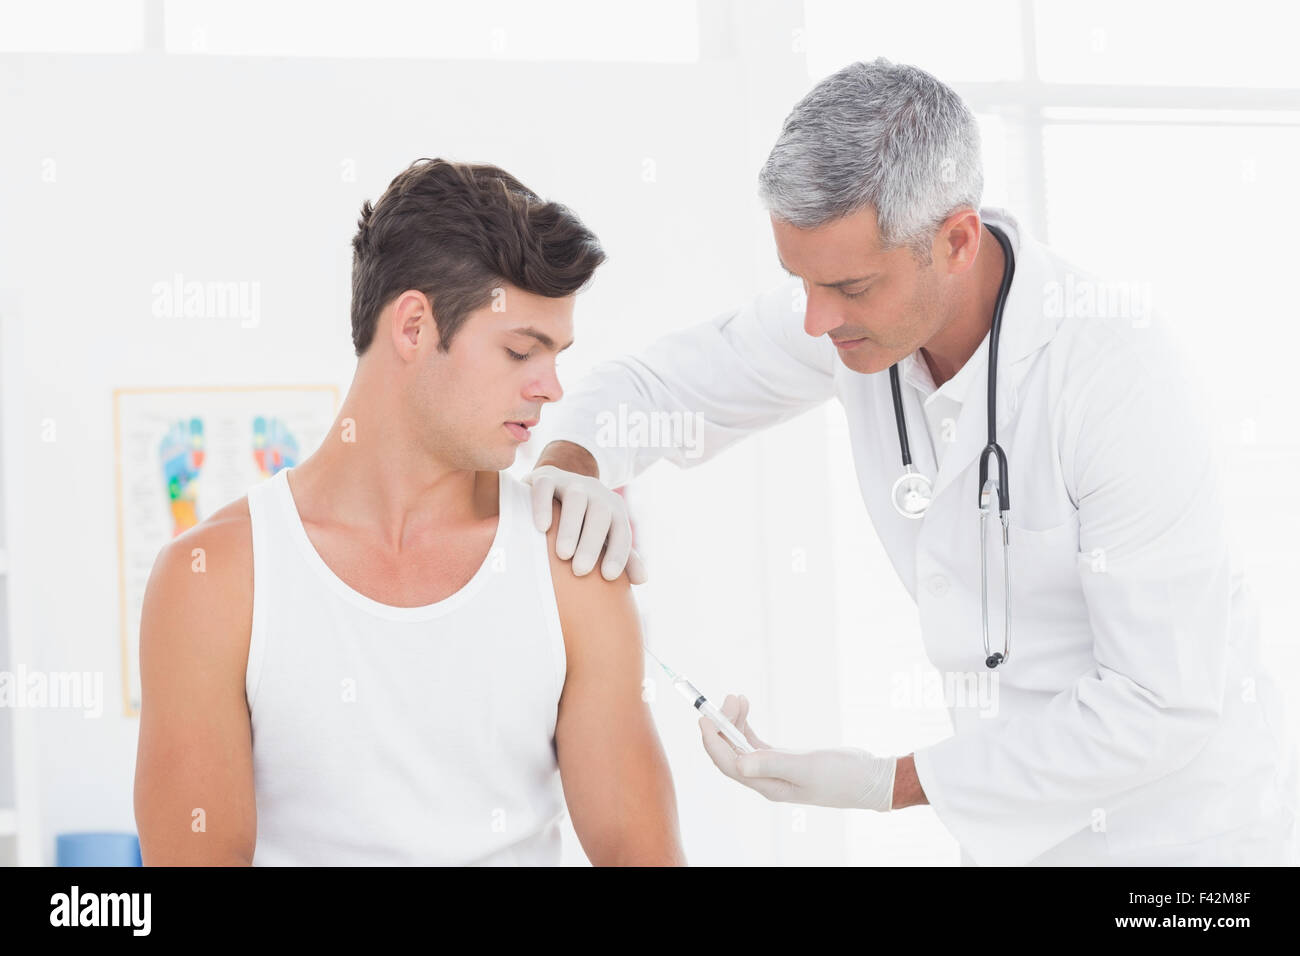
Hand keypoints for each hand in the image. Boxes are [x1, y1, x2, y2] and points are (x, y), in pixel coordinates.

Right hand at [523, 464, 647, 582]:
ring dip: (571, 527)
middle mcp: (596, 493)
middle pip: (600, 515)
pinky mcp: (545, 477)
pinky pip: (546, 488)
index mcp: (613, 510)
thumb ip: (623, 555)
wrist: (556, 481)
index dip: (618, 553)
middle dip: (592, 543)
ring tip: (563, 555)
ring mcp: (571, 483)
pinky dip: (544, 506)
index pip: (621, 532)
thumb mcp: (603, 534)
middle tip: (580, 570)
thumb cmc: (582, 519)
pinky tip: (541, 527)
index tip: (608, 576)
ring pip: (575, 500)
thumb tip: (642, 579)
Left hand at [698, 694, 895, 811]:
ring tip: (738, 696)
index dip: (712, 740)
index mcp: (767, 785)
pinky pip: (755, 742)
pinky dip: (746, 724)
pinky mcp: (784, 759)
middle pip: (731, 752)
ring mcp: (774, 769)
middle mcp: (766, 779)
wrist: (871, 780)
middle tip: (730, 696)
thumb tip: (738, 763)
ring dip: (734, 721)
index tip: (704, 717)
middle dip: (723, 724)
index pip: (728, 762)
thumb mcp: (806, 767)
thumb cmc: (843, 776)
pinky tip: (746, 707)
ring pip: (741, 744)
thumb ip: (772, 764)